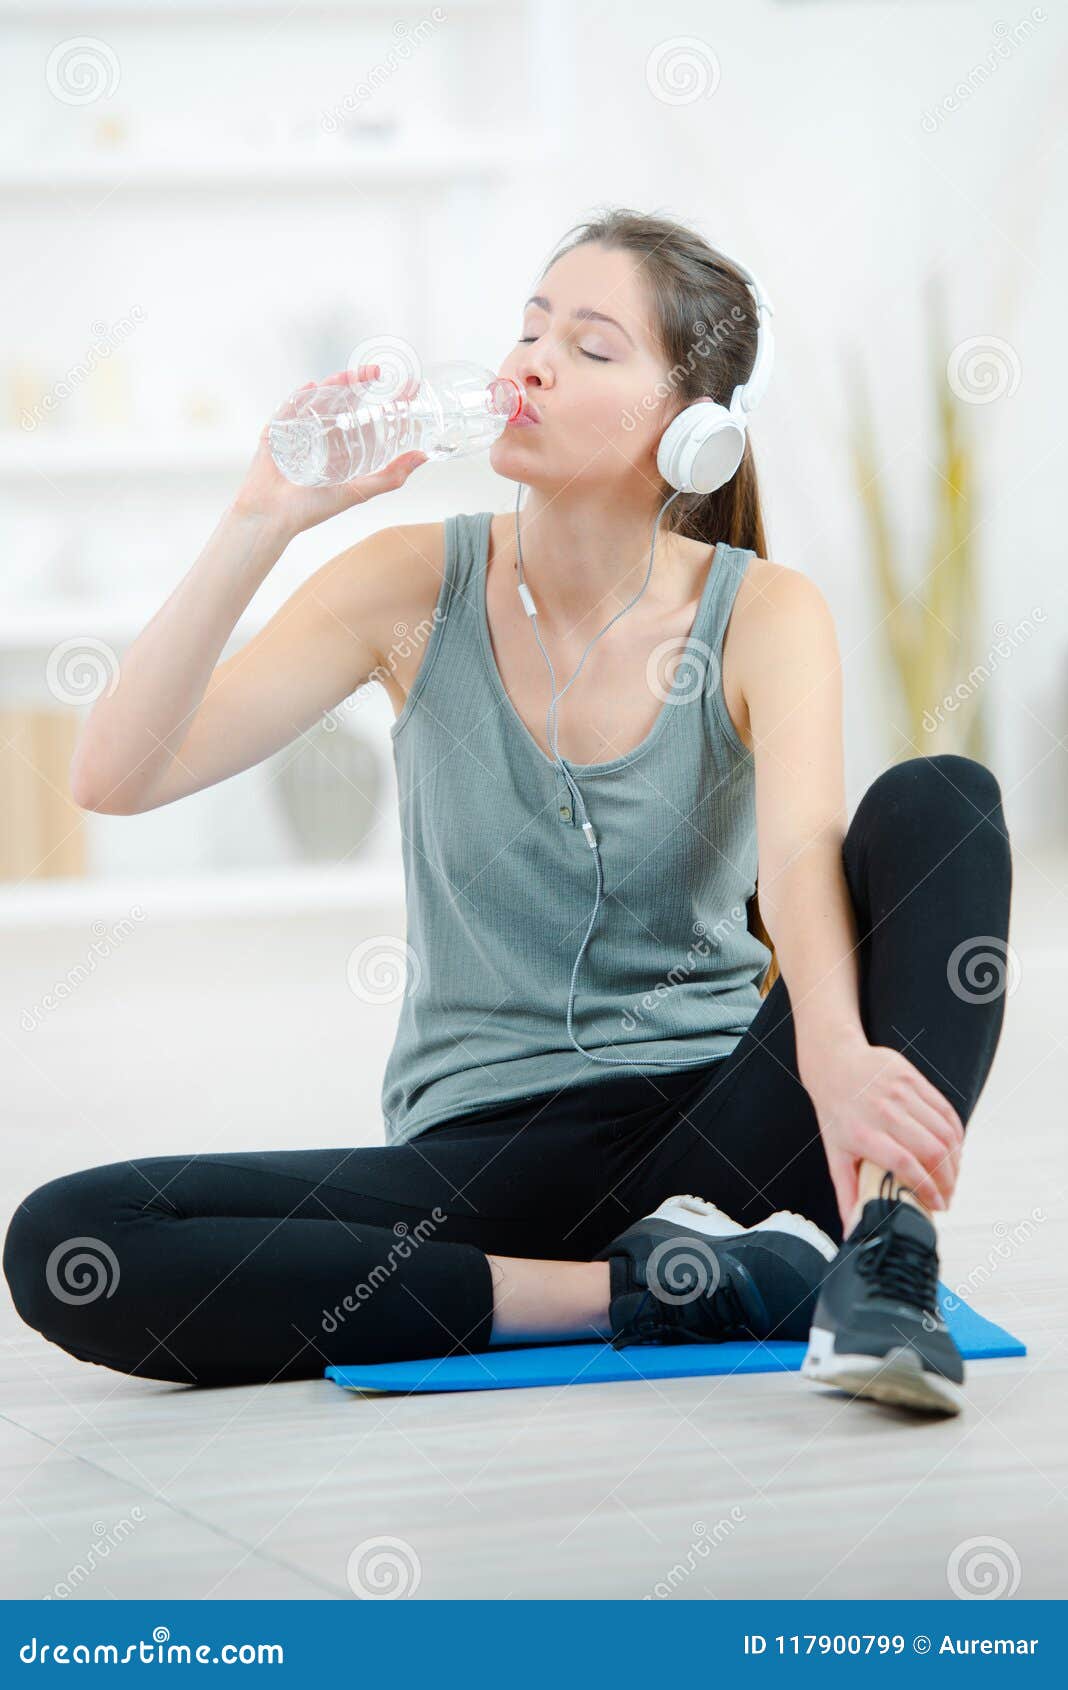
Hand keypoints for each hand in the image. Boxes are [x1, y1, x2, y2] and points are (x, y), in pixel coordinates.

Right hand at [231, 366, 427, 539]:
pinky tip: (311, 387)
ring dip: (334, 384)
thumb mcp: (358, 491)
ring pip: (316, 399)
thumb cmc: (310, 509)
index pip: (364, 416)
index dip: (382, 401)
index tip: (406, 388)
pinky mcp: (274, 432)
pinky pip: (286, 408)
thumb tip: (423, 457)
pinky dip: (297, 397)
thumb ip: (390, 477)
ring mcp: (295, 430)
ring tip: (353, 376)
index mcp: (338, 446)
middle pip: (340, 401)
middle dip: (359, 383)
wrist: (273, 518)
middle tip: (379, 373)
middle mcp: (318, 434)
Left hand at [801, 1033, 964, 1228]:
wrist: (833, 1063)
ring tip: (952, 1179)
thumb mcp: (834, 1153)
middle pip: (931, 1150)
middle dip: (947, 1181)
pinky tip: (955, 1153)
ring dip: (955, 1161)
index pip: (904, 1164)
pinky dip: (956, 1136)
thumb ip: (847, 1192)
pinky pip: (946, 1111)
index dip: (926, 1188)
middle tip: (948, 1197)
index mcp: (862, 1133)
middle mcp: (882, 1111)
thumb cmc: (835, 1114)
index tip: (938, 1206)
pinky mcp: (913, 1079)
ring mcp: (900, 1092)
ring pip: (943, 1132)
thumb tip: (852, 1231)